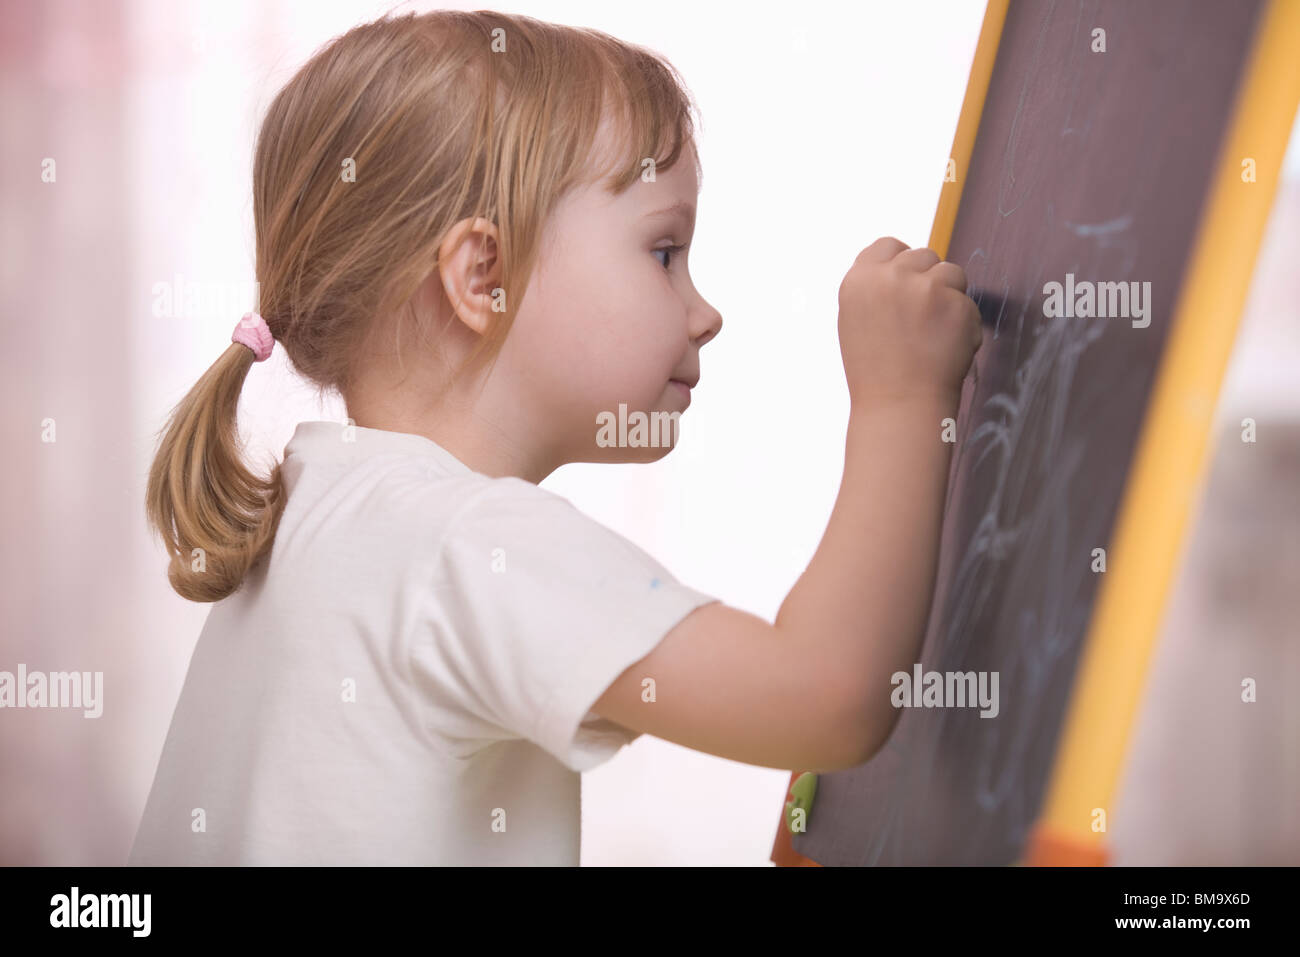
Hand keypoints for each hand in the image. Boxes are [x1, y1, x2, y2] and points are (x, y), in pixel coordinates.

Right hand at [837, 237, 982, 408]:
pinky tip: (945, 350)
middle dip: (927, 281)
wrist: (899, 407)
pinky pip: (969, 304)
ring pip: (952, 274)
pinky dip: (963, 325)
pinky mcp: (958, 305)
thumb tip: (905, 262)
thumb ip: (878, 287)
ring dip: (949, 298)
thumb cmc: (876, 371)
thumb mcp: (858, 320)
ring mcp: (926, 289)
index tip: (905, 286)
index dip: (900, 264)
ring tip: (932, 336)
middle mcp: (891, 277)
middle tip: (919, 321)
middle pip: (924, 255)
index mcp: (859, 280)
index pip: (888, 245)